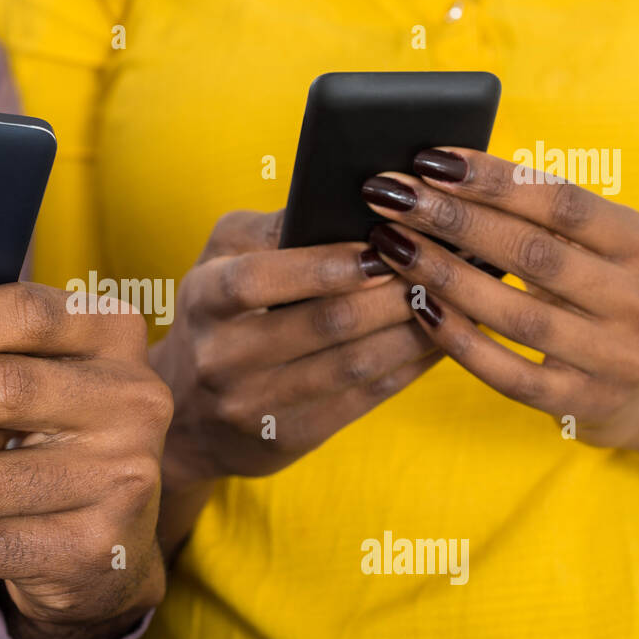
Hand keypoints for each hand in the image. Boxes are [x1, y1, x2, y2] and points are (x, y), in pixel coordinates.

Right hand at [151, 210, 440, 553]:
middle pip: (323, 324)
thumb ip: (270, 228)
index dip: (320, 266)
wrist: (186, 418)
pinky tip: (440, 340)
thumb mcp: (219, 261)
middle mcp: (221, 358)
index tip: (378, 246)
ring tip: (452, 297)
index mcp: (203, 301)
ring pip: (352, 365)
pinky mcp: (288, 438)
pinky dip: (407, 367)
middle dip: (391, 293)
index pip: (257, 281)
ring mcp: (254, 405)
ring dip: (412, 330)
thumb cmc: (215, 318)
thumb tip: (343, 200)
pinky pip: (362, 400)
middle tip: (442, 264)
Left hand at [362, 147, 638, 450]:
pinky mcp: (580, 403)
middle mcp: (636, 300)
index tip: (430, 160)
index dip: (494, 179)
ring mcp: (612, 358)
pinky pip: (507, 372)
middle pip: (533, 254)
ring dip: (445, 275)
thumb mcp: (595, 246)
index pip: (562, 201)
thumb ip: (537, 215)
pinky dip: (458, 339)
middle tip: (392, 196)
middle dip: (454, 220)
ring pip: (516, 314)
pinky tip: (417, 306)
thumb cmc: (599, 291)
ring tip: (391, 244)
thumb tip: (441, 172)